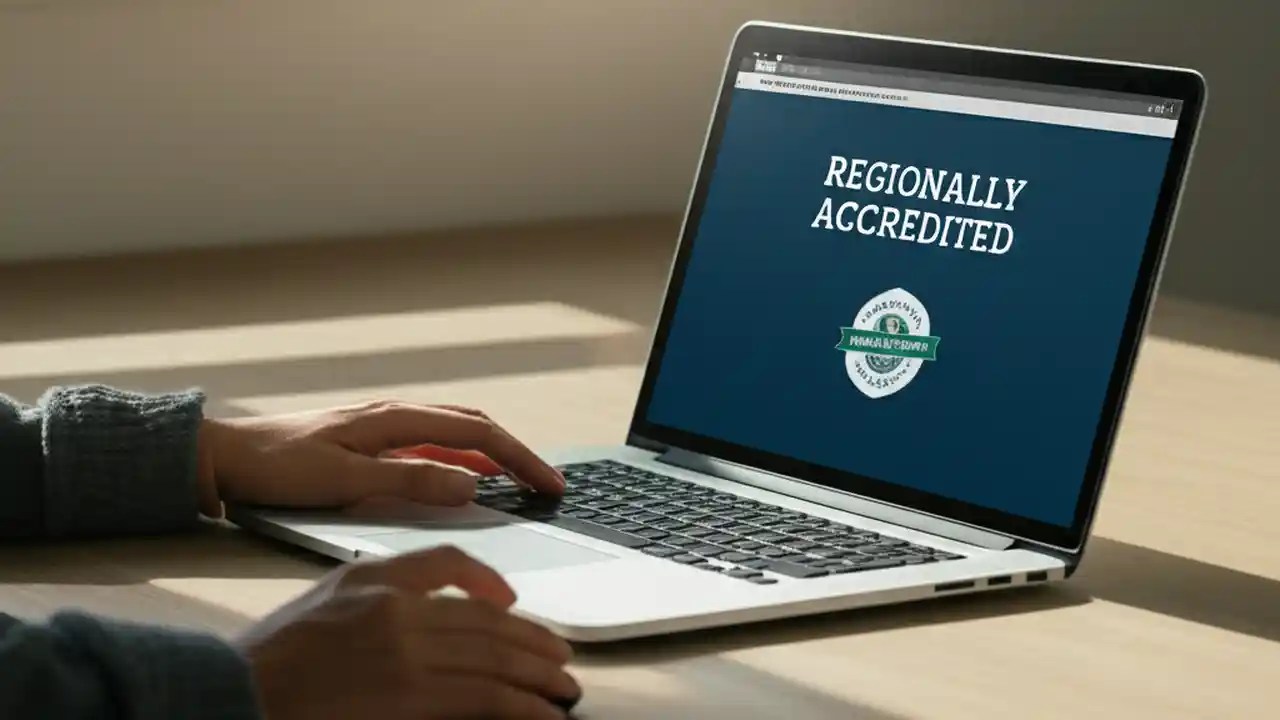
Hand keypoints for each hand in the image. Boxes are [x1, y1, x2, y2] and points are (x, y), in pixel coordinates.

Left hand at [197, 400, 564, 514]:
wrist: (222, 459)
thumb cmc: (277, 468)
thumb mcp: (346, 480)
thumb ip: (410, 482)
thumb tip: (471, 485)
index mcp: (394, 419)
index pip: (477, 434)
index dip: (520, 459)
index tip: (549, 484)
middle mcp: (394, 417)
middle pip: (474, 427)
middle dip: (516, 453)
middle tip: (547, 483)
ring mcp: (383, 429)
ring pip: (456, 435)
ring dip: (492, 455)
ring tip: (520, 481)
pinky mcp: (371, 444)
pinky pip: (432, 447)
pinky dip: (463, 461)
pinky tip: (467, 481)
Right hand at [238, 545, 579, 719]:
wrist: (227, 693)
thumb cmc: (262, 664)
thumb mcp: (319, 608)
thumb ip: (371, 605)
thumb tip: (423, 628)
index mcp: (372, 575)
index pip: (446, 560)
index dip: (486, 580)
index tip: (509, 600)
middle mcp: (396, 604)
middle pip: (485, 617)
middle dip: (531, 640)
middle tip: (561, 656)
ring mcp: (405, 648)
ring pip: (493, 654)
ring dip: (538, 674)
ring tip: (564, 689)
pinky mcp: (409, 694)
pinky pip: (485, 696)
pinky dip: (523, 705)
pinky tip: (543, 714)